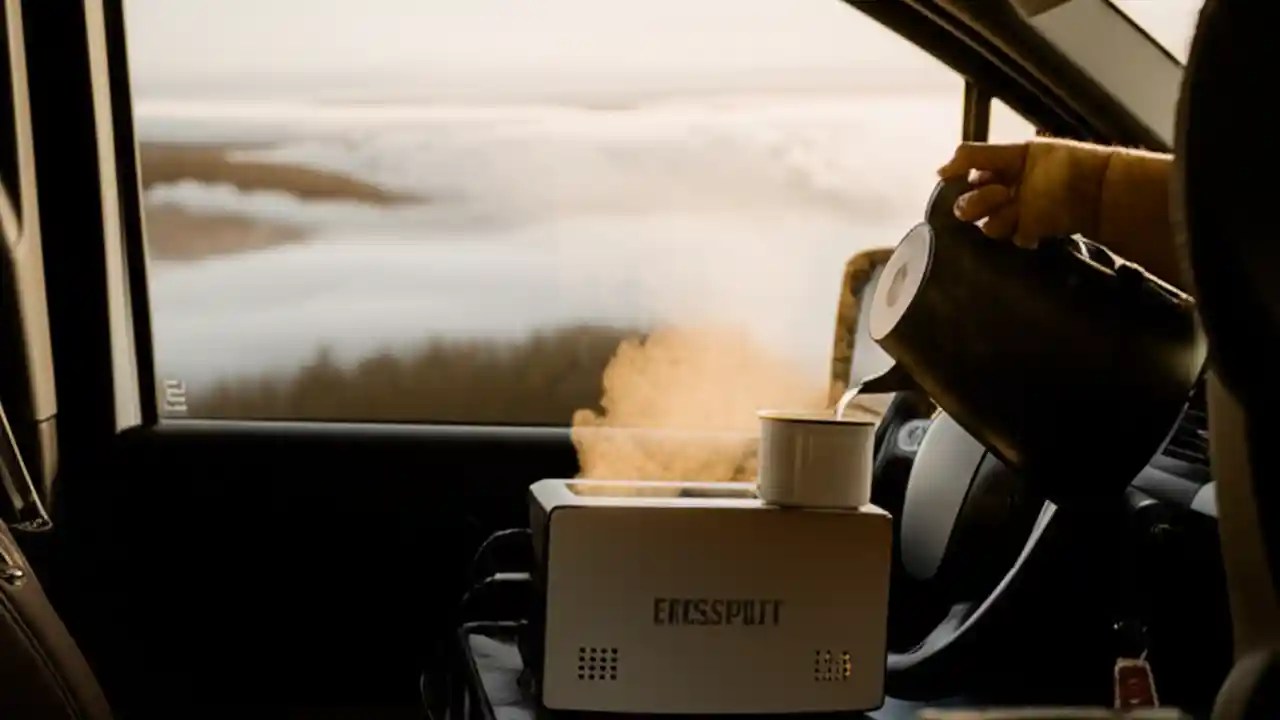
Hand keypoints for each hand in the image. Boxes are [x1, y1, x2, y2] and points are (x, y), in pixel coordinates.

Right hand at [937, 139, 1114, 248]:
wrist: (1098, 192)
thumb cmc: (1061, 165)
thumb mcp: (1019, 152)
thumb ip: (976, 157)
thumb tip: (938, 171)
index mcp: (996, 170)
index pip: (961, 180)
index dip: (959, 182)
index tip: (965, 180)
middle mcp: (1000, 193)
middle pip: (966, 208)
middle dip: (978, 202)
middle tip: (1001, 193)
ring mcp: (1013, 216)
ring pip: (986, 227)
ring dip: (1000, 218)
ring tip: (1022, 210)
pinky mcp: (1026, 234)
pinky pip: (1009, 240)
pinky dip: (1020, 234)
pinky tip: (1035, 227)